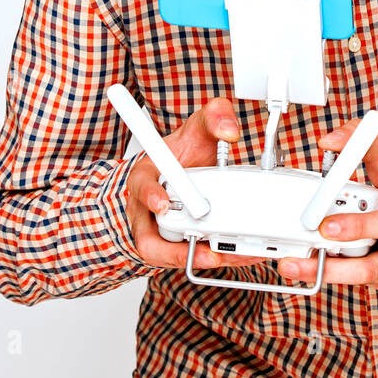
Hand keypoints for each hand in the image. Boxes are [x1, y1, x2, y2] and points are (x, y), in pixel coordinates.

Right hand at [123, 97, 264, 271]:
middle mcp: (147, 209)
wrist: (185, 167)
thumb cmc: (186, 152)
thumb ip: (215, 118)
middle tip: (206, 249)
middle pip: (148, 238)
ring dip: (195, 260)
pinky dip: (212, 258)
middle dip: (174, 250)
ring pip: (166, 256)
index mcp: (147, 176)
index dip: (149, 196)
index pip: (140, 186)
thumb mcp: (199, 126)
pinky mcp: (176, 245)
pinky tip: (237, 254)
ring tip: (226, 257)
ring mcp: (159, 230)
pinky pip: (187, 259)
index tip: (162, 203)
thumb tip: (230, 130)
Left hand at [277, 120, 377, 294]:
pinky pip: (363, 282)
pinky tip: (325, 261)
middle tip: (297, 261)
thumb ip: (360, 140)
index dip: (355, 227)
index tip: (327, 227)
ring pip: (362, 279)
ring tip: (297, 266)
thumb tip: (328, 141)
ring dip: (327, 273)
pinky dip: (341, 272)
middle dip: (329, 267)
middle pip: (369, 267)